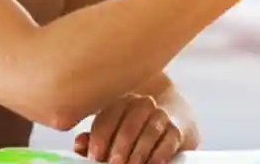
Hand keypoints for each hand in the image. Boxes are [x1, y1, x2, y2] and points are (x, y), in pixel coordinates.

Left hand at [73, 93, 192, 163]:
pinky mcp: (178, 128)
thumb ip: (95, 141)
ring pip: (150, 131)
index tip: (95, 156)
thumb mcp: (113, 135)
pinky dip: (160, 154)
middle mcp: (142, 104)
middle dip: (120, 147)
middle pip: (129, 124)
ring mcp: (162, 115)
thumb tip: (80, 144)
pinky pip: (169, 140)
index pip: (108, 117)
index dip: (100, 138)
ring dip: (139, 152)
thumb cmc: (135, 132)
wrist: (173, 120)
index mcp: (121, 103)